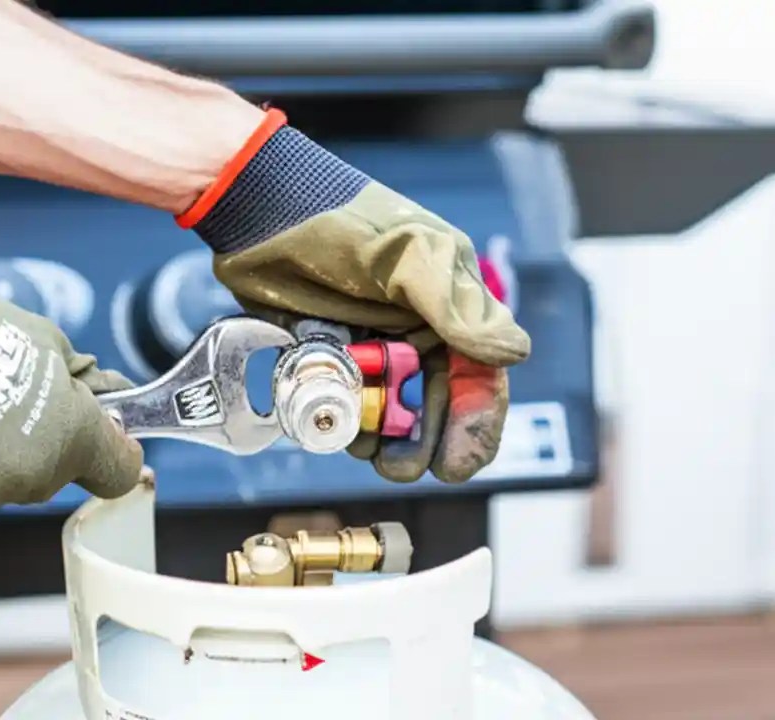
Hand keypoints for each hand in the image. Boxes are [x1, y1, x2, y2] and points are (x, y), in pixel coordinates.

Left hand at [181, 110, 529, 482]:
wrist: (261, 207)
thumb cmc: (341, 220)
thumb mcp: (407, 254)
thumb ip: (456, 305)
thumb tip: (513, 355)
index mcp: (449, 305)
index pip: (480, 377)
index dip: (474, 424)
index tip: (456, 464)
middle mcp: (416, 328)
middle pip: (436, 405)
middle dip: (424, 443)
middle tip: (400, 468)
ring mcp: (371, 343)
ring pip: (389, 411)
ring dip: (383, 440)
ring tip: (367, 451)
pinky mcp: (328, 353)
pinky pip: (344, 402)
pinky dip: (342, 421)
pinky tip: (332, 429)